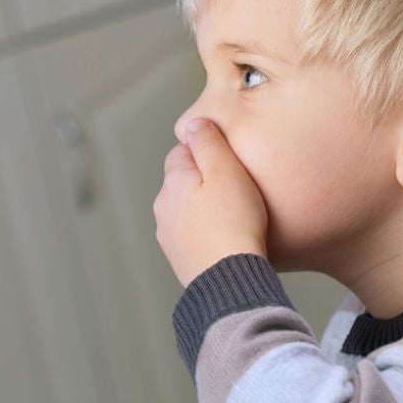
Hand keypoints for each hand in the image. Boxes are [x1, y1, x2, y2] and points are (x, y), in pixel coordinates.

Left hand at [154, 118, 268, 285]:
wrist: (230, 279)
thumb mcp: (226, 170)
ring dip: (205, 210)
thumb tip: (193, 123)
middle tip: (238, 192)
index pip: (182, 152)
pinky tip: (228, 240)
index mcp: (173, 181)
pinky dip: (207, 234)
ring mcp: (168, 235)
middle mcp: (163, 207)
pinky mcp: (179, 258)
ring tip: (236, 219)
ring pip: (188, 210)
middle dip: (206, 183)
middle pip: (184, 182)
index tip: (230, 164)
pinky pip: (193, 236)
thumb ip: (208, 142)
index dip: (208, 154)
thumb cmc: (234, 223)